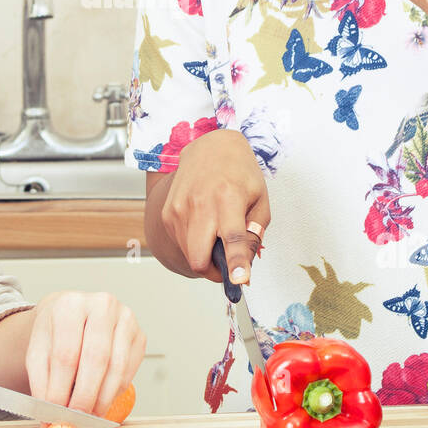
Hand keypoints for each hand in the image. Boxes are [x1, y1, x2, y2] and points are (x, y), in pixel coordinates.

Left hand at [24, 291, 144, 415]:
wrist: (71, 315)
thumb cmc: (55, 333)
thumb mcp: (37, 352)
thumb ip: (42, 383)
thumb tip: (51, 415)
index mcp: (71, 305)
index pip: (66, 354)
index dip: (61, 388)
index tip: (56, 412)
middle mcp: (102, 306)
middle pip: (96, 359)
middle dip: (85, 396)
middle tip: (75, 418)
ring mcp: (125, 319)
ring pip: (117, 367)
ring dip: (102, 398)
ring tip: (87, 414)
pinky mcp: (139, 335)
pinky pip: (130, 371)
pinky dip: (115, 391)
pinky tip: (101, 397)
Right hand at [162, 128, 268, 286]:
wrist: (209, 148)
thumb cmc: (238, 172)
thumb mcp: (260, 199)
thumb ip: (255, 233)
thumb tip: (245, 265)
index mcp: (229, 198)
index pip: (233, 237)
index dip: (236, 262)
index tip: (238, 280)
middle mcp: (200, 204)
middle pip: (199, 257)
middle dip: (213, 271)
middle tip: (227, 264)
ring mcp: (179, 209)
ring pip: (189, 255)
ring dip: (204, 256)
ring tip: (216, 235)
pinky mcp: (167, 213)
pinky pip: (181, 244)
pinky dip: (193, 244)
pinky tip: (203, 225)